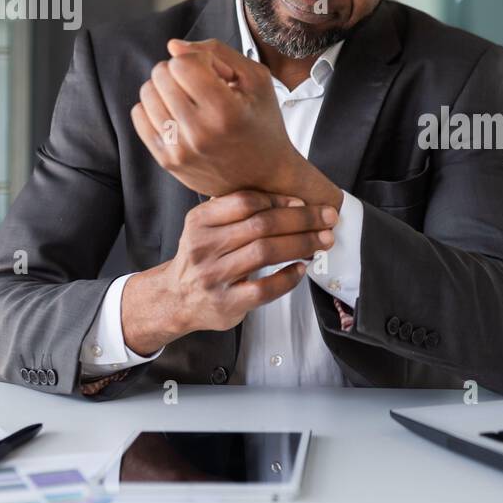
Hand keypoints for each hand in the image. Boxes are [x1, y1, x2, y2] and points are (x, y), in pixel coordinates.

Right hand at [121, 190, 338, 355]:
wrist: (176, 298)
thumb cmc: (202, 258)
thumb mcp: (206, 227)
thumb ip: (236, 211)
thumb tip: (293, 202)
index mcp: (200, 221)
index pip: (245, 201)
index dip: (279, 199)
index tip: (303, 201)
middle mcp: (204, 247)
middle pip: (261, 225)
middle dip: (301, 220)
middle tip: (327, 218)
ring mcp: (214, 276)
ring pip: (265, 252)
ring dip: (301, 244)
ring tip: (323, 240)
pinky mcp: (227, 302)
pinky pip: (264, 288)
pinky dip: (287, 277)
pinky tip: (301, 269)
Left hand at [131, 38, 300, 197]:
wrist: (264, 177)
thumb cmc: (262, 123)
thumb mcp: (257, 80)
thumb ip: (218, 52)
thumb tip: (173, 46)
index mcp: (226, 111)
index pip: (182, 63)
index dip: (198, 58)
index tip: (216, 73)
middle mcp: (199, 133)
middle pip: (161, 74)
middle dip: (180, 70)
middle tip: (203, 85)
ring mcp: (180, 149)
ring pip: (147, 93)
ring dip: (166, 87)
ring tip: (190, 99)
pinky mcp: (167, 160)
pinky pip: (139, 116)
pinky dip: (154, 107)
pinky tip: (178, 113)